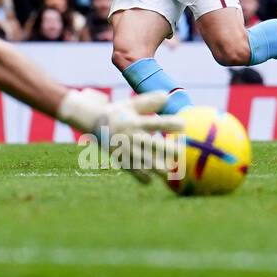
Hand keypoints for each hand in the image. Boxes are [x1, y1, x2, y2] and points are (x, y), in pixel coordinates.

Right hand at [58, 89, 185, 183]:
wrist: (92, 123)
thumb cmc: (117, 112)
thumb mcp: (131, 104)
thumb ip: (149, 101)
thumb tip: (167, 97)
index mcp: (136, 122)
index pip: (157, 123)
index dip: (172, 124)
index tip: (183, 125)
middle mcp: (133, 137)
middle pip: (155, 146)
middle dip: (171, 150)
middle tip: (181, 153)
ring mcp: (127, 150)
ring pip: (148, 163)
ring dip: (161, 168)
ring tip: (169, 170)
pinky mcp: (122, 160)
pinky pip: (136, 174)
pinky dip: (145, 178)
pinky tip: (151, 179)